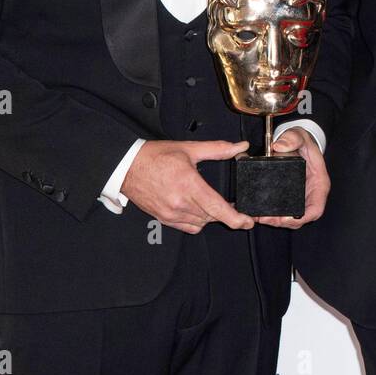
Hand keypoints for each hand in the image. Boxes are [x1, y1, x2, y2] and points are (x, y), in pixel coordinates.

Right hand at [122, 139, 253, 233]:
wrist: (126, 167)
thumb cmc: (155, 156)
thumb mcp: (189, 149)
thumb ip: (217, 149)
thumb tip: (239, 147)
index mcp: (188, 185)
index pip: (217, 208)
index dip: (236, 218)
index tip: (249, 221)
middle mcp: (179, 203)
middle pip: (212, 216)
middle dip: (225, 212)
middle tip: (231, 204)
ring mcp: (171, 213)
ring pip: (202, 222)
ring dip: (211, 215)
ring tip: (211, 201)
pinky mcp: (164, 218)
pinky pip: (189, 227)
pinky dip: (198, 221)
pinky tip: (198, 209)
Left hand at [255, 126, 328, 228]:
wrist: (298, 142)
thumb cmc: (304, 142)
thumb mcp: (301, 136)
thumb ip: (292, 138)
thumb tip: (279, 146)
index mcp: (319, 184)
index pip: (316, 209)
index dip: (303, 217)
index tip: (287, 218)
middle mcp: (311, 195)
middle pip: (300, 218)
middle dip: (283, 222)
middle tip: (266, 218)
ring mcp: (300, 197)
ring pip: (289, 217)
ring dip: (275, 221)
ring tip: (259, 217)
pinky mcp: (289, 197)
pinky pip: (282, 210)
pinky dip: (271, 214)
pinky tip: (258, 213)